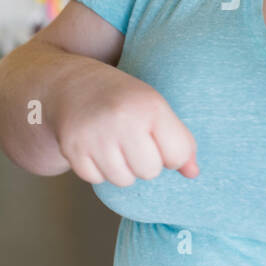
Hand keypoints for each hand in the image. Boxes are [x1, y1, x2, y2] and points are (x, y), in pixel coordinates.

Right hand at [51, 64, 198, 186]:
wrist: (73, 84)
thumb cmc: (123, 99)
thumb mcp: (156, 107)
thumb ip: (180, 140)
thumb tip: (193, 174)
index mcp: (150, 106)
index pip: (177, 155)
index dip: (173, 154)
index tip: (160, 141)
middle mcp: (122, 119)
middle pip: (150, 171)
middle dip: (145, 162)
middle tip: (133, 141)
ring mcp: (94, 135)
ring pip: (124, 180)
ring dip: (122, 169)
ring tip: (115, 144)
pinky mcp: (72, 149)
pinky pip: (97, 180)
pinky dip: (98, 169)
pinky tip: (95, 147)